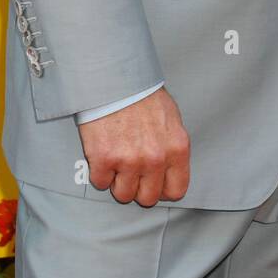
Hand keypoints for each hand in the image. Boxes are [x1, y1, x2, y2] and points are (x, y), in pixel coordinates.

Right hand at [78, 87, 190, 205]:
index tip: (154, 183)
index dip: (163, 189)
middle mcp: (155, 159)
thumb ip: (171, 146)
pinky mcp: (104, 160)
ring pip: (124, 195)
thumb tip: (169, 168)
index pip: (176, 190)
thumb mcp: (171, 119)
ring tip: (118, 159)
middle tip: (133, 171)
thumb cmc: (143, 96)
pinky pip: (101, 183)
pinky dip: (100, 171)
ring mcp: (129, 161)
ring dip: (118, 181)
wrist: (115, 80)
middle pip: (148, 198)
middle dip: (139, 187)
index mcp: (176, 148)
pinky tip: (104, 152)